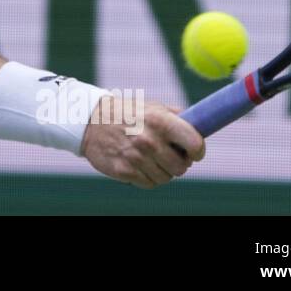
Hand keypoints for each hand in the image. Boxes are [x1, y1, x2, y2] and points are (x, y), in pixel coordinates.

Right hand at [80, 94, 204, 188]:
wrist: (90, 121)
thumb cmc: (126, 113)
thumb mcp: (152, 106)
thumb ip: (177, 116)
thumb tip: (200, 126)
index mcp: (160, 121)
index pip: (195, 144)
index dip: (198, 151)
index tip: (193, 152)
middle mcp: (149, 140)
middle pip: (181, 167)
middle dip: (178, 163)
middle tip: (168, 155)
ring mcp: (135, 157)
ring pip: (166, 178)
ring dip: (162, 171)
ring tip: (150, 158)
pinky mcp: (124, 170)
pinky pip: (149, 183)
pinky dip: (147, 177)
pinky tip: (139, 164)